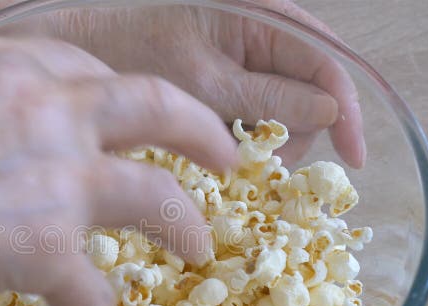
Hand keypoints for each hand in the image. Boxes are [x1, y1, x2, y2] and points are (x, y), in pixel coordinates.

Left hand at [47, 0, 364, 166]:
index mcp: (262, 18)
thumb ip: (270, 98)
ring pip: (278, 105)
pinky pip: (248, 110)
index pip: (327, 63)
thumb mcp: (205, 82)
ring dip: (265, 138)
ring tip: (228, 151)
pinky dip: (241, 135)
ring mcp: (237, 54)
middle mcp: (257, 32)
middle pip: (307, 90)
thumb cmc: (131, 51)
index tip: (354, 160)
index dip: (347, 113)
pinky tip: (215, 144)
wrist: (73, 46)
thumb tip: (331, 112)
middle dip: (295, 131)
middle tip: (265, 164)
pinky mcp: (217, 74)